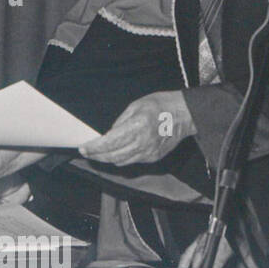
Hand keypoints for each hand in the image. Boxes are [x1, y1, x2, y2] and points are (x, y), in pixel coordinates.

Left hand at [78, 91, 193, 166]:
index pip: (109, 143)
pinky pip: (132, 161)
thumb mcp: (136, 106)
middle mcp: (142, 143)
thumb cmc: (160, 105)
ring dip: (108, 159)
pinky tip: (117, 152)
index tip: (83, 148)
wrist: (184, 115)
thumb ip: (120, 121)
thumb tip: (108, 134)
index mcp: (136, 127)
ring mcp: (148, 153)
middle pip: (112, 156)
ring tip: (99, 154)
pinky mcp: (153, 158)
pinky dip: (122, 158)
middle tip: (87, 152)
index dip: (94, 148)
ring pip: (121, 162)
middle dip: (97, 156)